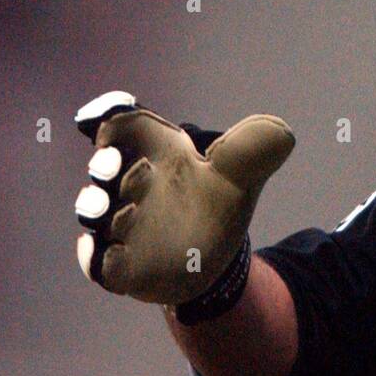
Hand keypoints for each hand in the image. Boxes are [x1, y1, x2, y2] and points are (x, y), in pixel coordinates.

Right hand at [72, 90, 294, 305]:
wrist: (214, 260)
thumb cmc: (217, 205)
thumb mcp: (239, 177)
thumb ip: (253, 152)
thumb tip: (282, 131)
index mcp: (157, 154)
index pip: (126, 125)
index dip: (112, 114)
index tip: (106, 116)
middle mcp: (128, 184)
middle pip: (103, 165)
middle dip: (104, 163)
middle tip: (114, 163)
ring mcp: (119, 223)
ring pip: (93, 210)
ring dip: (96, 207)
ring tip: (124, 211)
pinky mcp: (117, 262)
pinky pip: (95, 260)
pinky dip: (93, 256)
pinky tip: (99, 251)